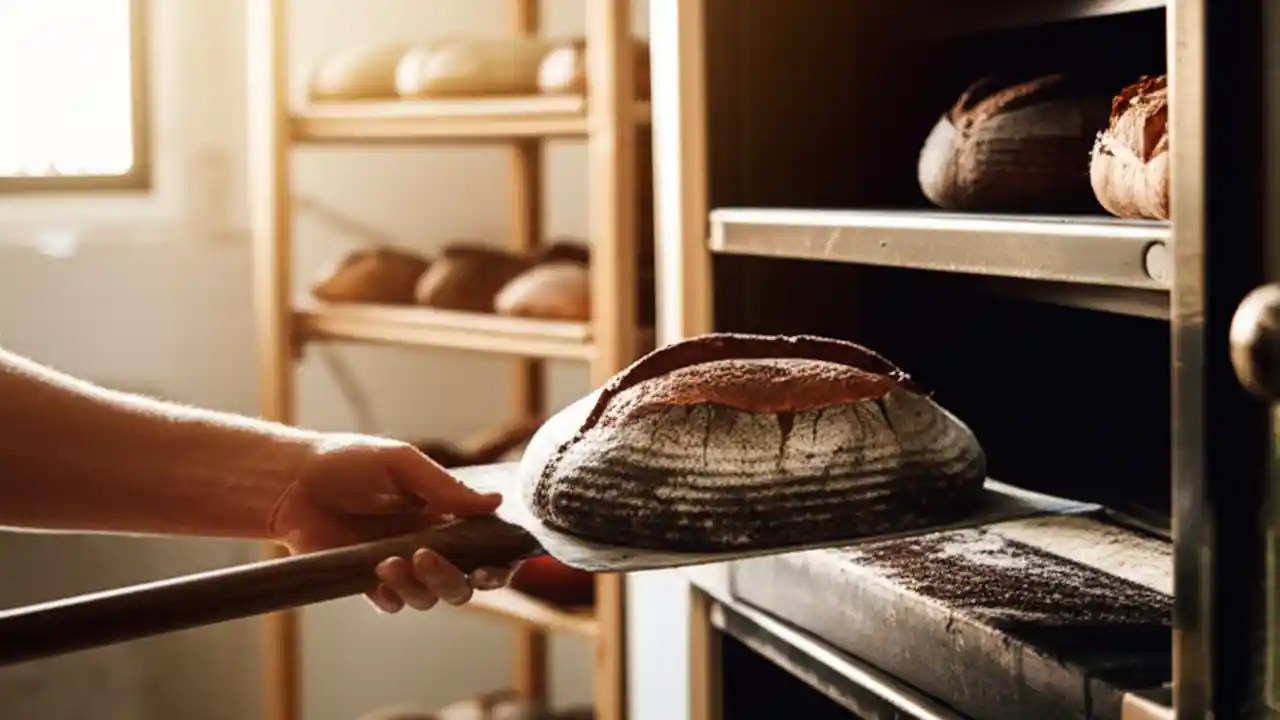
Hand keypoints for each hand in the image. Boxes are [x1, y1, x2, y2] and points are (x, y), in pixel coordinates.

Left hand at [272, 433, 516, 612]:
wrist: (290, 483)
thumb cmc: (347, 462)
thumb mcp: (400, 463)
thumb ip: (446, 488)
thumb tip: (495, 503)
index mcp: (444, 514)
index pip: (486, 547)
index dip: (498, 563)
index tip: (487, 566)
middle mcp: (429, 543)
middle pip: (463, 582)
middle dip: (453, 579)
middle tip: (426, 558)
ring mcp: (400, 565)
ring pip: (430, 597)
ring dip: (417, 585)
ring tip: (387, 562)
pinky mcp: (369, 581)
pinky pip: (394, 604)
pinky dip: (392, 596)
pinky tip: (377, 575)